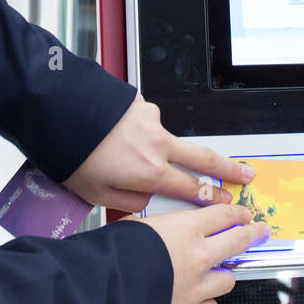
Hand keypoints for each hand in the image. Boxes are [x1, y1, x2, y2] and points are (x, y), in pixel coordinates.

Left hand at [63, 94, 254, 211]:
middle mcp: (157, 144)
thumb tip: (149, 198)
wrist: (56, 112)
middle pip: (202, 158)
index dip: (213, 196)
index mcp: (150, 172)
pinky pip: (142, 121)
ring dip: (157, 148)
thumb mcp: (98, 195)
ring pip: (165, 138)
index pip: (192, 188)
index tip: (229, 199)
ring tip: (121, 152)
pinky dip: (133, 129)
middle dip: (228, 168)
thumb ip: (131, 200)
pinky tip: (109, 134)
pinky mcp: (139, 103)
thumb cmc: (72, 157)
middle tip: (247, 174)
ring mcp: (151, 120)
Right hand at [129, 205, 269, 303]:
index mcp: (185, 230)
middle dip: (253, 235)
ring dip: (223, 275)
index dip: (237, 213)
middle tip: (259, 232)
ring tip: (215, 272)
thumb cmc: (116, 256)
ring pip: (228, 279)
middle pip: (237, 241)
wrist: (109, 293)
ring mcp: (197, 286)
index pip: (222, 215)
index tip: (243, 214)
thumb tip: (153, 228)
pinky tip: (197, 298)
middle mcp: (198, 256)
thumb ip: (156, 227)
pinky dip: (206, 303)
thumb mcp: (135, 226)